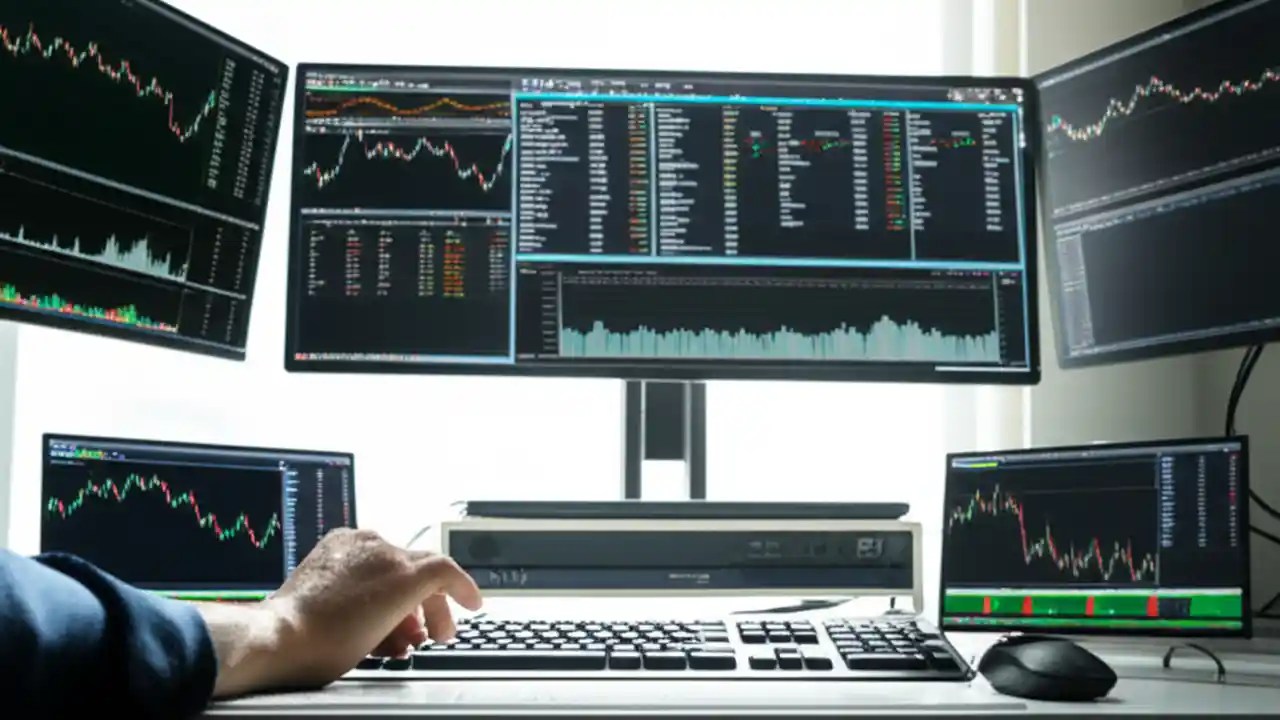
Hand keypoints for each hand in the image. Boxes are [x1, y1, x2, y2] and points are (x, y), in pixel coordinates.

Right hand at [204, 528, 482, 696]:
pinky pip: (447, 573)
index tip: (401, 618)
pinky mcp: (406, 575)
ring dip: (433, 609)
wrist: (282, 636)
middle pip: (407, 568)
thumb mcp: (324, 610)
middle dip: (418, 605)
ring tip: (434, 637)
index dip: (396, 597)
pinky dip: (463, 588)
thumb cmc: (293, 634)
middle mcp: (364, 543)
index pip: (383, 565)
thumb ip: (355, 608)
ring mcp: (386, 556)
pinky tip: (472, 604)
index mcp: (339, 546)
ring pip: (426, 575)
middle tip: (423, 633)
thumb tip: (387, 629)